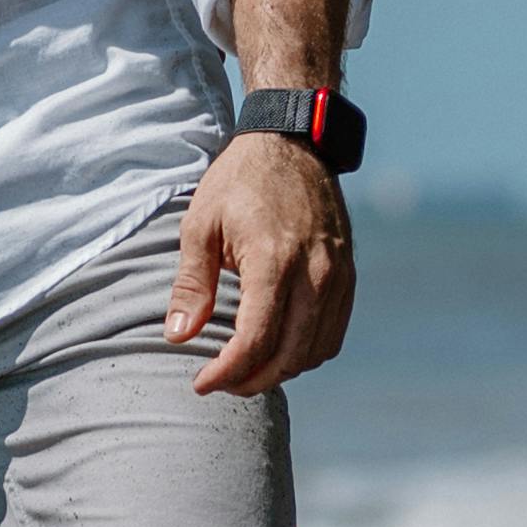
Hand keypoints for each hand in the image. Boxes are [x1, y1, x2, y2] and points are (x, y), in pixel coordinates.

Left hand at [166, 138, 355, 394]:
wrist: (292, 143)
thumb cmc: (238, 182)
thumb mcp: (200, 226)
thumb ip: (190, 286)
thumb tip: (178, 338)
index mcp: (273, 260)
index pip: (256, 340)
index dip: (227, 372)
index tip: (202, 384)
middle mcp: (314, 272)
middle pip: (289, 356)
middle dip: (252, 381)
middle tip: (221, 383)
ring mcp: (337, 275)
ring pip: (315, 351)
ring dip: (281, 371)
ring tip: (246, 370)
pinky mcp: (348, 275)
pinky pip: (334, 333)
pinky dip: (306, 353)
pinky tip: (278, 351)